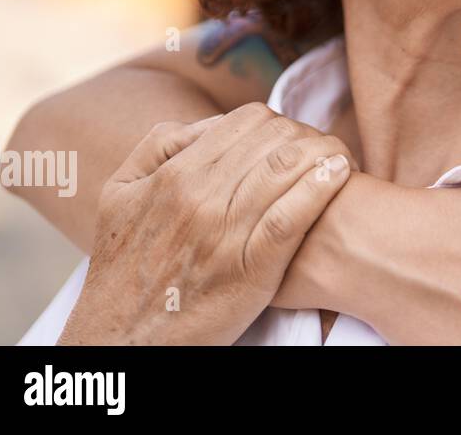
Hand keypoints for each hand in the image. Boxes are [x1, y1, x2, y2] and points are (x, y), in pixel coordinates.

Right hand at [58, 103, 352, 344]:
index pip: (248, 121)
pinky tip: (339, 174)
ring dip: (324, 153)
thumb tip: (208, 124)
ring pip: (288, 167)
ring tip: (340, 158)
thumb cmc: (125, 267)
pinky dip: (322, 187)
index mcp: (174, 174)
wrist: (122, 338)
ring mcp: (226, 233)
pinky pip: (293, 216)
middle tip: (324, 148)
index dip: (281, 121)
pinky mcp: (251, 269)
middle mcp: (201, 197)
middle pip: (276, 138)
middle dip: (308, 135)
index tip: (294, 136)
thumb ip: (158, 147)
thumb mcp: (120, 194)